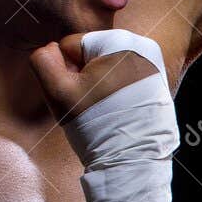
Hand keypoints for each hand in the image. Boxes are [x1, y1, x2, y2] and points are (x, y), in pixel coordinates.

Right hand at [28, 33, 159, 120]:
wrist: (132, 160)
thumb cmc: (96, 126)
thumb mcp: (57, 92)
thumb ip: (42, 61)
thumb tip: (51, 49)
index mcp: (119, 41)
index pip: (70, 45)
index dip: (66, 72)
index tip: (79, 94)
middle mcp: (143, 46)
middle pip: (91, 54)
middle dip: (85, 77)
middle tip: (93, 103)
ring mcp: (154, 63)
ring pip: (106, 66)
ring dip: (100, 84)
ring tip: (107, 108)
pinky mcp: (159, 80)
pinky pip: (124, 77)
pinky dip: (117, 90)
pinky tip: (120, 109)